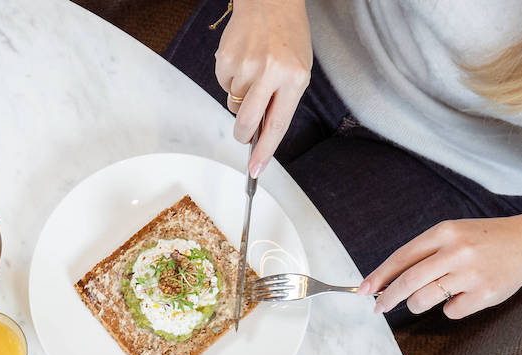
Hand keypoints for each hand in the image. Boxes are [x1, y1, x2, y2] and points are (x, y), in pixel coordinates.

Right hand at [215, 0, 311, 175]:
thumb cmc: (288, 36)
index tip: (255, 170)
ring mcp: (246, 66)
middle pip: (247, 122)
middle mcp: (271, 73)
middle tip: (244, 129)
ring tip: (253, 69)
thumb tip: (261, 133)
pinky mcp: (226, 60)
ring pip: (234, 103)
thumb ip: (283, 101)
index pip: (277, 125)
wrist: (270, 1)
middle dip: (243, 132)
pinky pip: (223, 85)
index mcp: (295, 78)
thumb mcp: (298, 69)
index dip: (264, 152)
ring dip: (240, 95)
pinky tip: (242, 60)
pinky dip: (231, 79)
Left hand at [358, 212, 521, 318]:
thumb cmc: (484, 241)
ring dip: (420, 303)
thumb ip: (423, 254)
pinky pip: (451, 311)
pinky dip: (453, 307)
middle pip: (408, 282)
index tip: (362, 290)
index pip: (402, 257)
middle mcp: (458, 250)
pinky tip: (467, 293)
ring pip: (424, 300)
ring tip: (436, 293)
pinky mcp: (485, 293)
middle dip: (387, 299)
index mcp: (445, 232)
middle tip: (378, 308)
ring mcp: (472, 273)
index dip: (379, 276)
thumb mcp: (453, 235)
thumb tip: (386, 280)